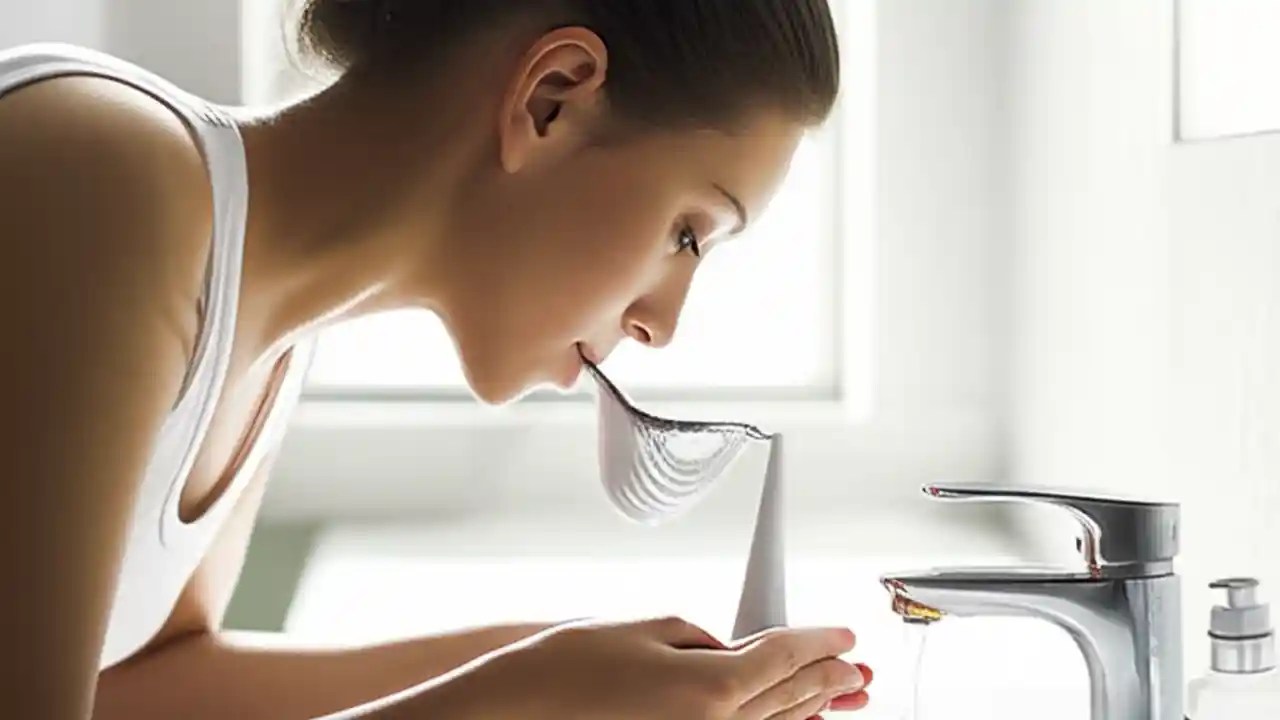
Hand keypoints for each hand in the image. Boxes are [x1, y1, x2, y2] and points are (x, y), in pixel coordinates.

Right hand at [435, 616, 872, 718]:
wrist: (515, 712)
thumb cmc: (570, 666)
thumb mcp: (647, 627)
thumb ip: (703, 637)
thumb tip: (731, 651)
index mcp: (712, 687)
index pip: (784, 657)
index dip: (820, 641)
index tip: (844, 635)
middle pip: (788, 698)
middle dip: (826, 679)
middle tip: (857, 668)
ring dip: (809, 709)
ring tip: (840, 697)